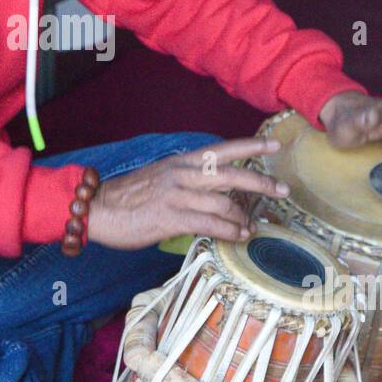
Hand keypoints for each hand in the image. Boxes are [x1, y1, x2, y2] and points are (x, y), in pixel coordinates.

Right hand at [87, 137, 290, 250]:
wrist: (97, 207)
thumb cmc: (130, 196)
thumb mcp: (162, 177)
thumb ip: (189, 179)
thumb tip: (217, 190)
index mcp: (182, 162)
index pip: (223, 149)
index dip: (251, 146)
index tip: (275, 145)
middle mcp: (183, 174)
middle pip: (232, 174)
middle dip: (261, 182)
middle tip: (283, 191)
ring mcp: (177, 195)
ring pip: (223, 202)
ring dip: (243, 217)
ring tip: (252, 227)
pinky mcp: (170, 218)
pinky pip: (208, 223)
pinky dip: (228, 231)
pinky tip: (238, 236)